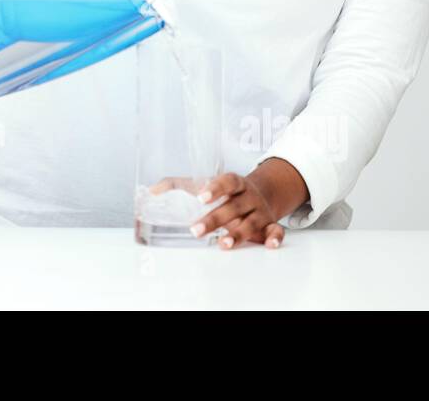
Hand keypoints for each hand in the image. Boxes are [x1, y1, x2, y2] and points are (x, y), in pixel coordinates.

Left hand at [189, 163, 303, 249]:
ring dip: (238, 233)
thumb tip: (153, 191)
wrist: (263, 193)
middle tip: (196, 230)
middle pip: (233, 207)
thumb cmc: (227, 192)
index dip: (215, 188)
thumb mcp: (207, 184)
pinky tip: (269, 246)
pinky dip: (275, 237)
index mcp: (234, 183)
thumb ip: (179, 185)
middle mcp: (248, 196)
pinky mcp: (269, 224)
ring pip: (252, 221)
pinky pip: (276, 230)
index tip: (200, 197)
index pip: (227, 181)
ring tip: (222, 244)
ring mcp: (260, 211)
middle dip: (215, 219)